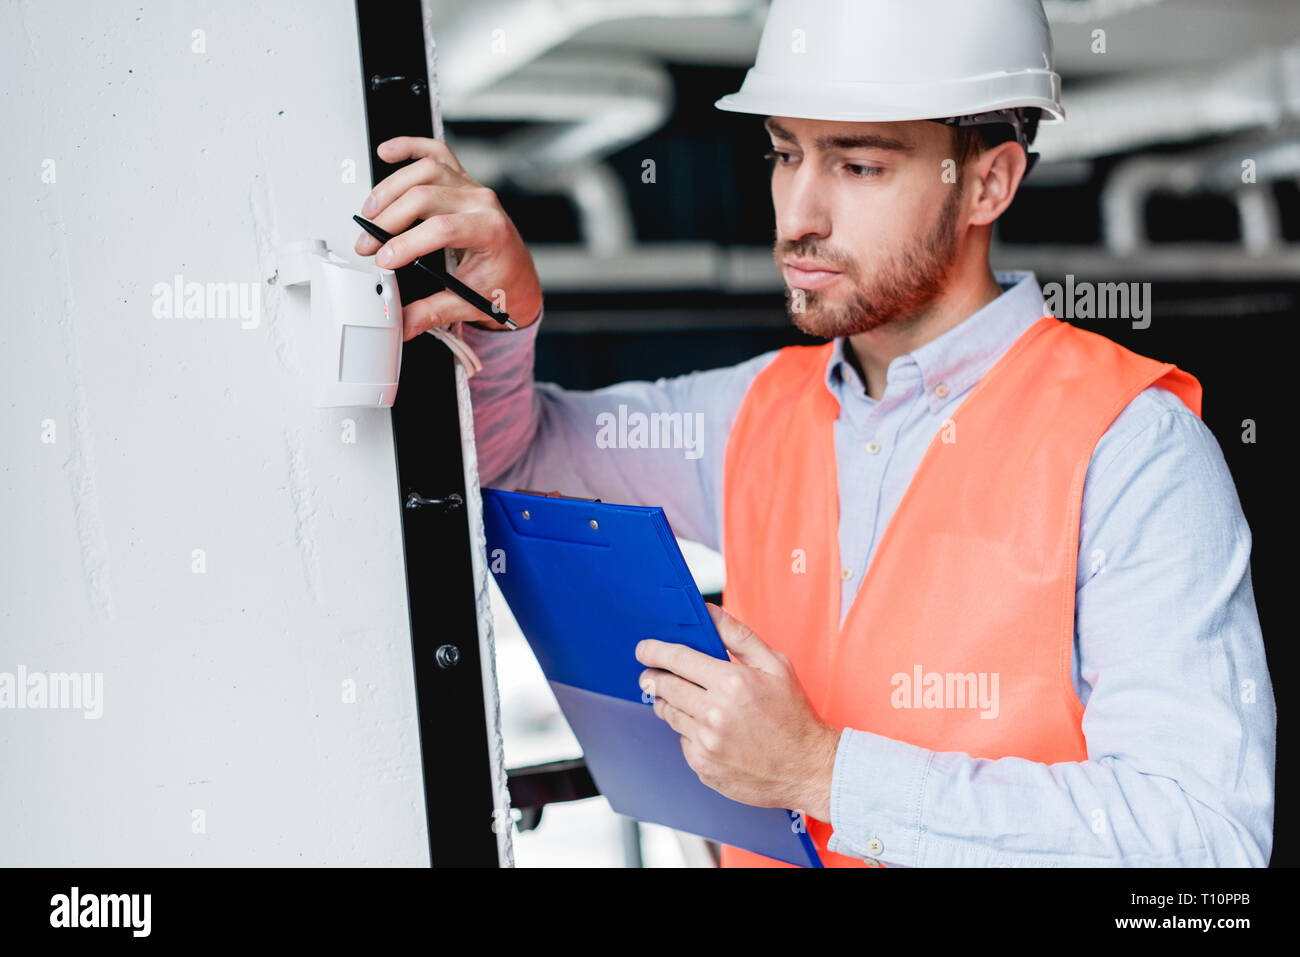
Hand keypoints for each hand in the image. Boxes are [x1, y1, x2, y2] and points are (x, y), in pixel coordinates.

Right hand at [354, 136, 543, 340]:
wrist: (517, 274)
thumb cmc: (500, 284)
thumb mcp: (469, 303)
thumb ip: (433, 313)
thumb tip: (402, 322)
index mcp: (491, 231)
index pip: (442, 229)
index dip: (408, 243)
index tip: (384, 260)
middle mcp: (482, 203)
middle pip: (426, 196)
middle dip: (389, 221)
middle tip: (368, 245)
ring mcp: (471, 187)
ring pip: (426, 170)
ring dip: (391, 189)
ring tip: (370, 212)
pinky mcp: (461, 180)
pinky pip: (436, 153)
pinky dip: (411, 147)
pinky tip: (389, 151)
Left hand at [635, 602, 839, 821]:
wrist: (808, 768)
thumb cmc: (793, 715)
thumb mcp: (775, 665)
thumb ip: (738, 636)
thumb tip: (709, 612)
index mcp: (731, 683)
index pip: (677, 659)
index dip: (654, 651)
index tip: (644, 649)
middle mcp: (714, 714)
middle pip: (664, 687)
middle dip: (654, 676)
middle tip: (653, 674)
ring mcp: (706, 743)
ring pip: (668, 714)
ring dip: (670, 702)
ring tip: (686, 699)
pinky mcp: (703, 766)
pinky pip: (681, 740)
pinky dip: (688, 731)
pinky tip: (709, 728)